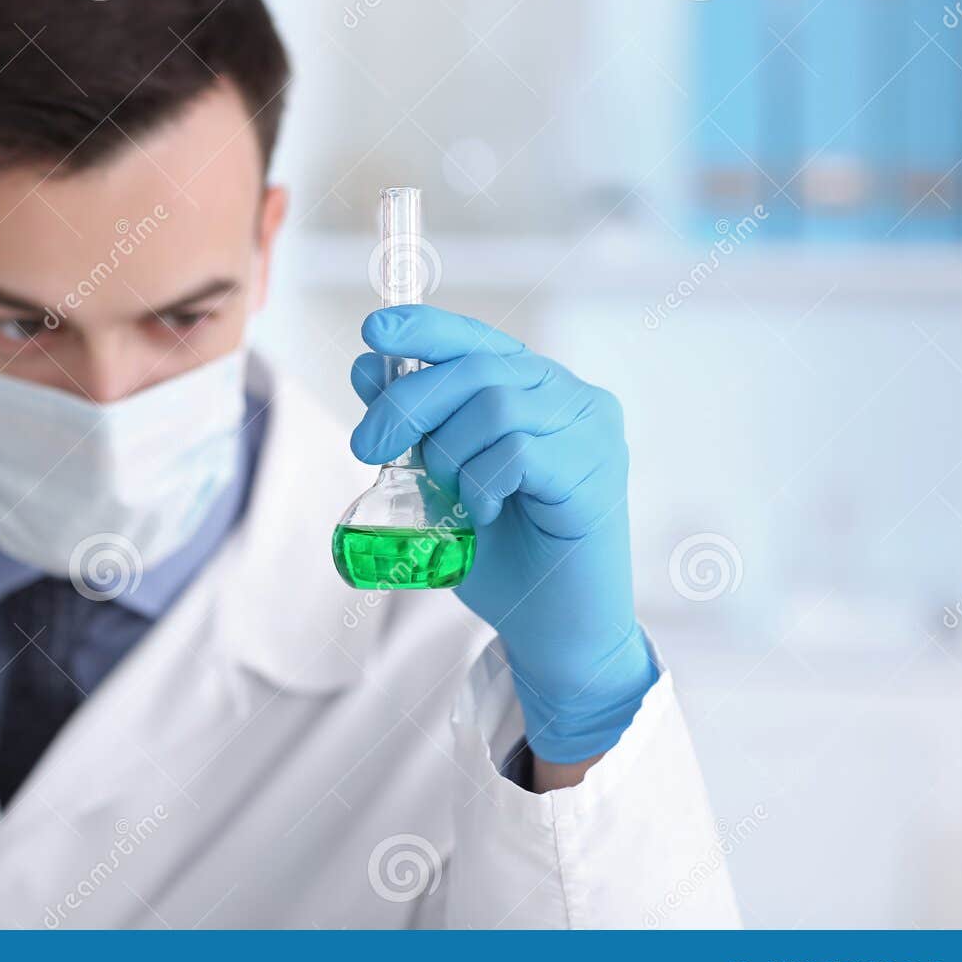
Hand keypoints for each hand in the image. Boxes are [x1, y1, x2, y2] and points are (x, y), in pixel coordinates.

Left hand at [349, 305, 656, 763]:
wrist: (556, 633)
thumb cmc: (506, 559)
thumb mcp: (443, 484)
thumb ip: (414, 430)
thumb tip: (365, 370)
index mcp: (538, 391)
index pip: (479, 340)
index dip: (425, 328)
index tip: (373, 329)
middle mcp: (573, 398)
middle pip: (477, 367)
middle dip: (408, 401)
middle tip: (368, 446)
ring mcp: (592, 431)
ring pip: (495, 404)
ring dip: (448, 452)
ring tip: (448, 496)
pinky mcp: (596, 470)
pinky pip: (517, 451)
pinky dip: (480, 482)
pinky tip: (482, 513)